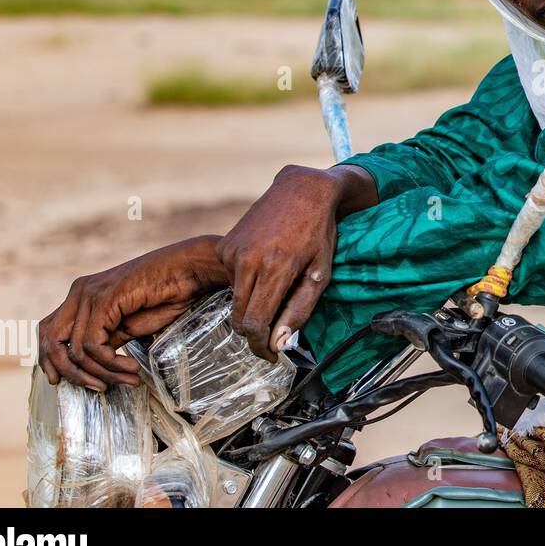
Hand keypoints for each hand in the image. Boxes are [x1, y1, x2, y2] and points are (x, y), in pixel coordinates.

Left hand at [38, 235, 227, 389]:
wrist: (191, 270)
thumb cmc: (167, 294)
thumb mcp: (129, 324)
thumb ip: (105, 339)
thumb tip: (88, 364)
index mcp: (82, 294)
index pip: (48, 331)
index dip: (48, 360)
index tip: (60, 382)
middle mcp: (80, 291)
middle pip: (49, 340)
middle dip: (68, 372)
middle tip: (98, 388)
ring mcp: (89, 294)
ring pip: (75, 350)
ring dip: (102, 372)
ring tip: (129, 379)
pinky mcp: (104, 300)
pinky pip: (92, 345)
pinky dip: (109, 363)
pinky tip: (131, 367)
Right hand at [216, 163, 376, 361]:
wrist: (300, 190)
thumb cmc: (318, 232)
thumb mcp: (320, 273)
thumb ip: (299, 309)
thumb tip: (278, 343)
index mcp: (275, 269)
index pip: (254, 323)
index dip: (260, 346)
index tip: (270, 355)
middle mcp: (248, 261)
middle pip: (239, 317)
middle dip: (254, 333)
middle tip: (271, 337)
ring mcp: (232, 251)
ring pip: (235, 299)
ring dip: (251, 306)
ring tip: (276, 291)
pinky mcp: (224, 246)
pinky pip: (231, 279)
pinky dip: (246, 283)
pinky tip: (265, 267)